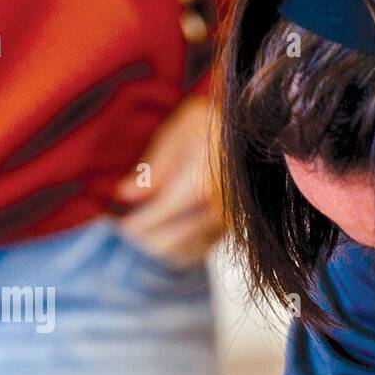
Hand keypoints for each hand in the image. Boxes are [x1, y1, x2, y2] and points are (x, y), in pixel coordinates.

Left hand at [111, 94, 222, 265]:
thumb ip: (153, 167)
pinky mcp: (231, 231)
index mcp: (199, 186)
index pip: (156, 218)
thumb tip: (123, 195)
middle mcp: (216, 212)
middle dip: (143, 243)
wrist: (258, 133)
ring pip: (183, 251)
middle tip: (120, 240)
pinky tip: (161, 240)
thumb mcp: (179, 132)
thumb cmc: (212, 124)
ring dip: (159, 249)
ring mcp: (226, 225)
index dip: (134, 227)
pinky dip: (177, 250)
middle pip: (169, 243)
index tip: (116, 229)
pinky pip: (198, 250)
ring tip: (137, 241)